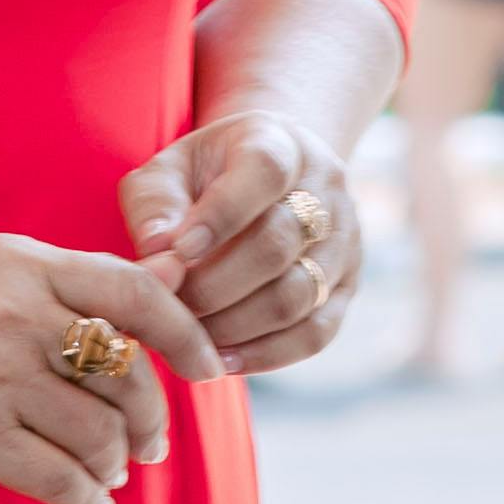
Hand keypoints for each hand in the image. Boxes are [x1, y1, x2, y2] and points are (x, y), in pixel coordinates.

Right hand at [0, 235, 214, 503]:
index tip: (207, 366)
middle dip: (150, 419)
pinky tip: (89, 498)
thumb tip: (158, 302)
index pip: (135, 294)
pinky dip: (85, 496)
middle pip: (125, 376)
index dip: (186, 334)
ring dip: (115, 462)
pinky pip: (59, 479)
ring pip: (98, 435)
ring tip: (111, 470)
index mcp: (23, 268)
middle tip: (150, 442)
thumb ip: (64, 280)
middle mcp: (13, 321)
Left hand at [118, 110, 361, 375]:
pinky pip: (317, 333)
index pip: (263, 172)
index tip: (177, 252)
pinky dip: (267, 354)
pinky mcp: (348, 285)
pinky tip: (222, 360)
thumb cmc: (204, 176)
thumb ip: (155, 208)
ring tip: (188, 337)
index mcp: (279, 142)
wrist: (267, 176)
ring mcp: (345, 239)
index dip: (221, 215)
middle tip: (168, 309)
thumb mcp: (168, 171)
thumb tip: (157, 260)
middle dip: (214, 286)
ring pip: (298, 295)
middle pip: (279, 244)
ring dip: (235, 325)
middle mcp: (325, 187)